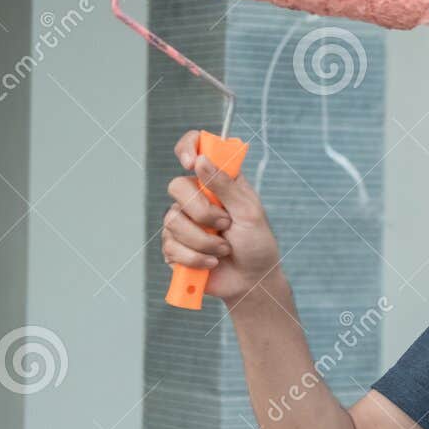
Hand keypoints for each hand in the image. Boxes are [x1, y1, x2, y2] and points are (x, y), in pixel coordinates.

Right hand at [161, 130, 283, 305]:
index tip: (191, 162)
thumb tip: (200, 160)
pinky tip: (211, 262)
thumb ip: (225, 186)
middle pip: (177, 187)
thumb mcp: (249, 212)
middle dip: (202, 212)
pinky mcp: (174, 246)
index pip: (194, 150)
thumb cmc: (257, 243)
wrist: (252, 281)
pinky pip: (171, 246)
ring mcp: (183, 221)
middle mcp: (197, 197)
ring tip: (224, 249)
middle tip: (226, 224)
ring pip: (172, 221)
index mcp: (217, 182)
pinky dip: (195, 258)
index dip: (187, 148)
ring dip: (203, 240)